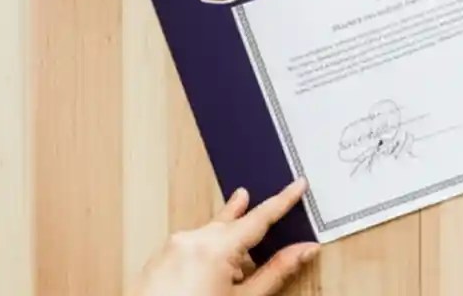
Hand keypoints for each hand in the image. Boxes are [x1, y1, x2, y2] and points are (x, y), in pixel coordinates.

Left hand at [130, 179, 318, 295]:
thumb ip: (276, 272)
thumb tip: (304, 250)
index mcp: (217, 247)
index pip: (260, 217)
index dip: (283, 200)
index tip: (297, 185)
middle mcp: (192, 239)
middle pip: (231, 222)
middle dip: (247, 220)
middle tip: (259, 203)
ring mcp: (171, 248)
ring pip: (208, 235)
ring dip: (225, 246)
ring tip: (235, 265)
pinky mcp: (158, 259)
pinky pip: (189, 247)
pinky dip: (204, 256)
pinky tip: (207, 279)